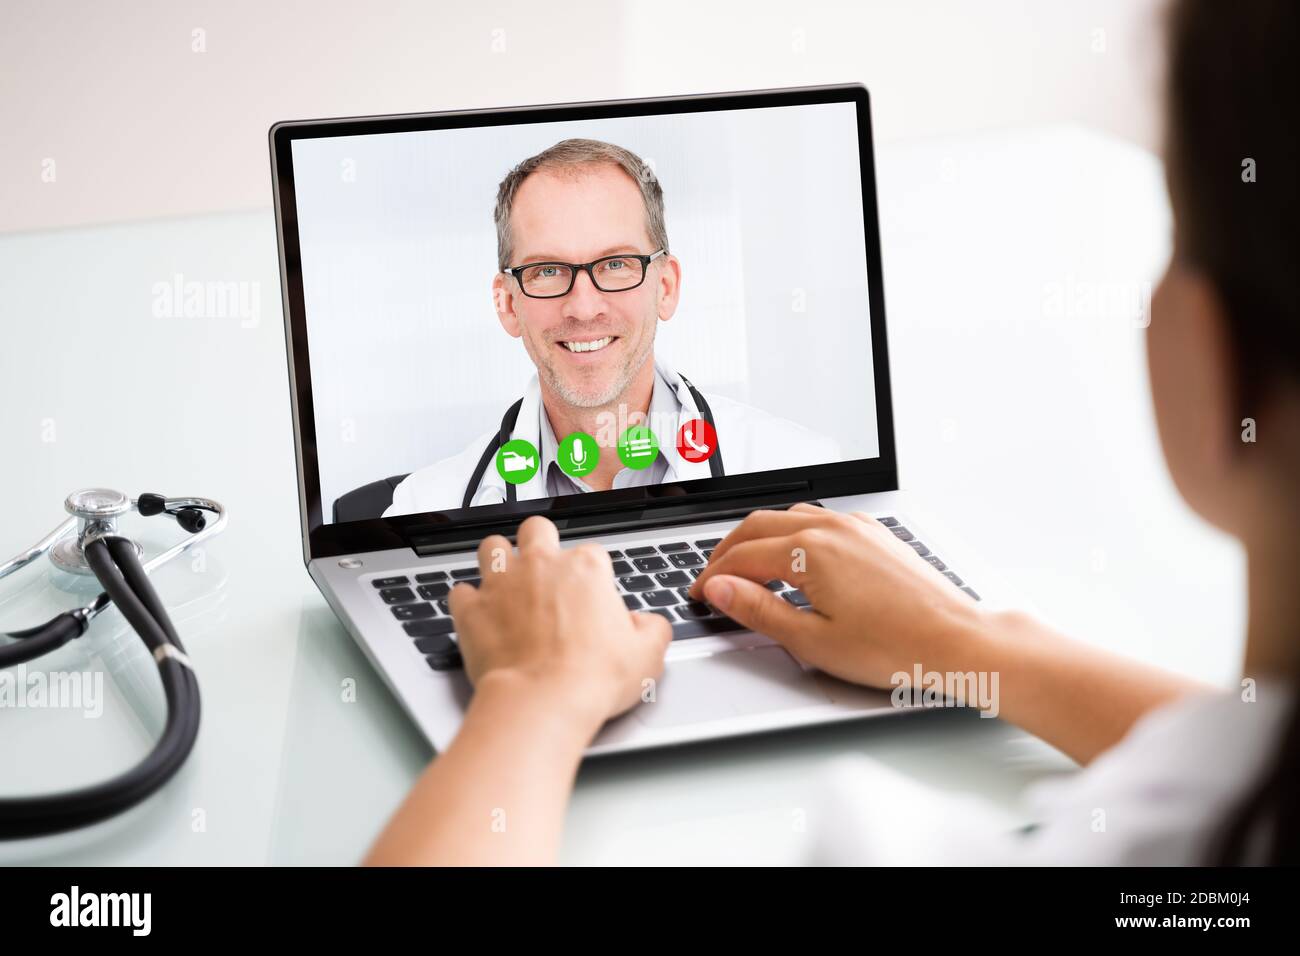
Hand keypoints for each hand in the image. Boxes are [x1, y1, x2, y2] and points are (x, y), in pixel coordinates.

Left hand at [448, 515, 672, 729]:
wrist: (542, 700)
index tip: (591, 597)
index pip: (591, 553)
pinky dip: (467, 601)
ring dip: (497, 559)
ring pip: (490, 546)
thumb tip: (647, 624)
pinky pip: (459, 591)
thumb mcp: (647, 655)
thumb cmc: (592, 678)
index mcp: (585, 568)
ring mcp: (502, 584)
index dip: (592, 575)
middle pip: (536, 529)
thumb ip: (652, 629)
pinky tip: (477, 614)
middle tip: (544, 569)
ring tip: (505, 581)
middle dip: (539, 542)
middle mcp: (540, 565)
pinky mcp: (471, 609)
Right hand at [688, 503, 990, 687]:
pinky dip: (792, 533)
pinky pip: (820, 520)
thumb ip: (758, 609)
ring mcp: (857, 526)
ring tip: (744, 566)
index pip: (741, 556)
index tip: (699, 594)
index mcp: (811, 550)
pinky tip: (794, 556)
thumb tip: (720, 588)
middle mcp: (833, 527)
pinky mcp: (876, 534)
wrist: (957, 641)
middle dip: (727, 551)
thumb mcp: (812, 640)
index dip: (712, 577)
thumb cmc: (895, 646)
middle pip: (759, 526)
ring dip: (759, 537)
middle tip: (711, 578)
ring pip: (789, 516)